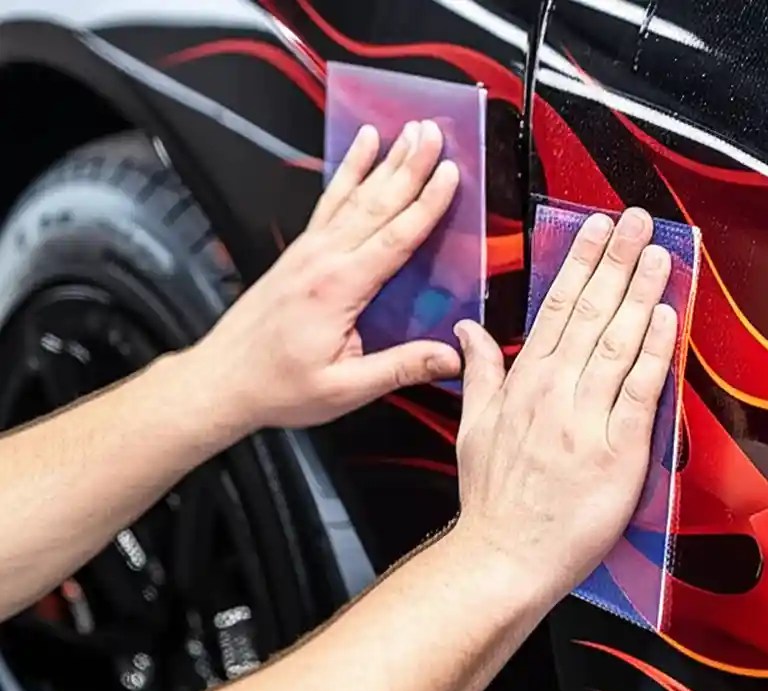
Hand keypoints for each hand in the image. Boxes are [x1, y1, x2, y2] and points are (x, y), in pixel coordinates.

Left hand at [191, 121, 461, 430]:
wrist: (222, 380)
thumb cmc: (279, 387)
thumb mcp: (345, 388)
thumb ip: (400, 367)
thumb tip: (452, 356)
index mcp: (339, 289)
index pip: (395, 237)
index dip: (427, 204)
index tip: (451, 174)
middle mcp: (323, 260)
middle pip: (377, 203)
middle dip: (410, 165)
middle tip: (433, 133)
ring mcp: (309, 250)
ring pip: (356, 195)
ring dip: (385, 161)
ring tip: (407, 131)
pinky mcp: (300, 251)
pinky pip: (331, 201)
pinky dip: (349, 172)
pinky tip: (361, 149)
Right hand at [451, 208, 676, 596]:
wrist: (502, 560)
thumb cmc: (493, 501)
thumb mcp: (473, 429)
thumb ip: (479, 373)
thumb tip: (468, 331)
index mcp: (523, 384)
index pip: (555, 308)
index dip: (581, 263)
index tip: (598, 229)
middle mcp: (554, 394)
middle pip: (590, 313)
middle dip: (618, 261)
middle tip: (639, 221)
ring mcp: (585, 421)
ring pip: (617, 343)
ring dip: (641, 293)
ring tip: (659, 254)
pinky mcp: (617, 453)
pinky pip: (640, 393)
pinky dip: (654, 352)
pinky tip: (666, 317)